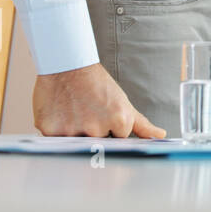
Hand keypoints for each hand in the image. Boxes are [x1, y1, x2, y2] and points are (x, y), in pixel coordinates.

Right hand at [33, 63, 165, 137]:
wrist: (68, 65)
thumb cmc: (97, 85)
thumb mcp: (123, 103)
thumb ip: (141, 125)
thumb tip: (160, 136)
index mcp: (120, 120)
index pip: (118, 142)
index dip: (111, 133)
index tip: (104, 122)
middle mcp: (97, 128)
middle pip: (97, 146)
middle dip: (94, 136)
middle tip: (89, 115)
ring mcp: (73, 131)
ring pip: (75, 146)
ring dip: (75, 135)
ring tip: (76, 113)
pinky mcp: (50, 131)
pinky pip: (55, 143)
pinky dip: (58, 132)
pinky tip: (62, 115)